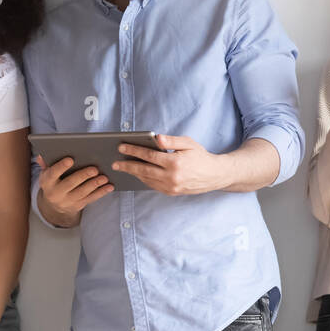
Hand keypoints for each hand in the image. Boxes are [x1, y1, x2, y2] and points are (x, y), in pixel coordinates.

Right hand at [35, 153, 113, 215]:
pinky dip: (101, 192)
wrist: (54, 206)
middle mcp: (56, 193)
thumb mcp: (47, 173)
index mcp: (47, 182)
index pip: (53, 173)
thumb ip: (46, 164)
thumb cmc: (53, 182)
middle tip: (95, 169)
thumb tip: (41, 155)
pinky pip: (91, 199)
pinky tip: (110, 186)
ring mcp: (67, 201)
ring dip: (94, 184)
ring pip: (82, 192)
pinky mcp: (78, 205)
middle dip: (83, 176)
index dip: (61, 167)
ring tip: (104, 177)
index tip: (70, 159)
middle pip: (70, 183)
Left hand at [111, 135, 227, 194]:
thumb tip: (156, 138)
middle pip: (143, 170)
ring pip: (146, 180)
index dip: (134, 150)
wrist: (214, 175)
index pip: (149, 155)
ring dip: (133, 173)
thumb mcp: (188, 143)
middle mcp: (172, 177)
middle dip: (127, 165)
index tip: (121, 147)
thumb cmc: (200, 156)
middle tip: (115, 163)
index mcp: (175, 163)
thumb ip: (171, 141)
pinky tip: (137, 173)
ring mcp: (171, 187)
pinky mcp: (171, 193)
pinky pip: (152, 186)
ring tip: (123, 167)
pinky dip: (143, 179)